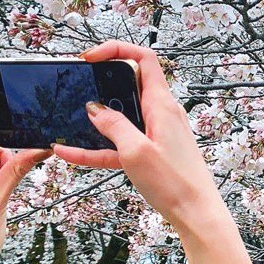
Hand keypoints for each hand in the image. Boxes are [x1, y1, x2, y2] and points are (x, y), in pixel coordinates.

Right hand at [51, 42, 224, 234]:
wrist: (196, 213)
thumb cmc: (176, 183)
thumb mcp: (136, 152)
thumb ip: (113, 126)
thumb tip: (95, 108)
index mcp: (161, 104)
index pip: (144, 58)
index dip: (118, 50)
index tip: (91, 58)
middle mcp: (160, 113)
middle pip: (129, 84)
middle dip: (102, 83)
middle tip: (78, 85)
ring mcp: (155, 132)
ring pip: (120, 117)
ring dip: (95, 119)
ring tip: (67, 120)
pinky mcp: (150, 151)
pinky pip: (118, 144)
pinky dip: (97, 148)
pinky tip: (70, 153)